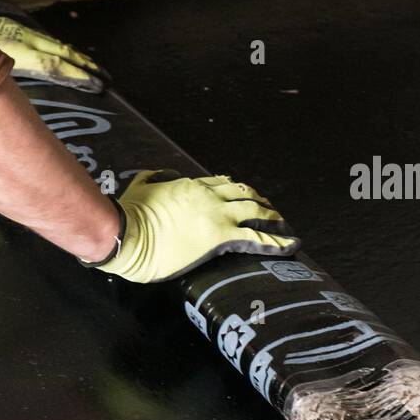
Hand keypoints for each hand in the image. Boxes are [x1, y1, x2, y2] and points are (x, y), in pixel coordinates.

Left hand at [0, 15, 106, 92]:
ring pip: (52, 44)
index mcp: (12, 48)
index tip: (92, 83)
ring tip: (93, 68)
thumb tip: (16, 114)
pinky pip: (41, 40)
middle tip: (102, 78)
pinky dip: (58, 49)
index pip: (50, 62)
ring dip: (73, 57)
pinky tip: (66, 55)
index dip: (73, 73)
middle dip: (81, 66)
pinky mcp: (11, 29)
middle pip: (58, 52)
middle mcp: (19, 38)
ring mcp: (17, 31)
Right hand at [94, 171, 299, 282]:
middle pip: (244, 193)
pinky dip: (276, 240)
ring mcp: (217, 214)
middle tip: (271, 210)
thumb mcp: (142, 185)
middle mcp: (209, 196)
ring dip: (272, 217)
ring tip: (284, 225)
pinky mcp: (221, 236)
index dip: (236, 190)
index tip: (244, 195)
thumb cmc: (131, 213)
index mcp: (192, 186)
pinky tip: (290, 244)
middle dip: (260, 201)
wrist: (129, 234)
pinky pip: (256, 237)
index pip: (222, 183)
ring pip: (255, 211)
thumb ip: (156, 178)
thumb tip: (165, 176)